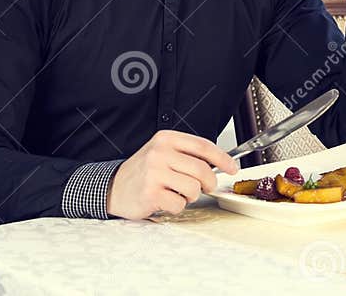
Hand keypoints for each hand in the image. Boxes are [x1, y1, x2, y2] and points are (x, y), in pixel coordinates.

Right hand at [106, 130, 238, 218]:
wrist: (113, 187)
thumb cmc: (143, 171)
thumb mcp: (163, 153)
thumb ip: (188, 154)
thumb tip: (220, 163)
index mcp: (166, 139)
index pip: (203, 146)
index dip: (222, 158)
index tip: (232, 168)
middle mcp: (160, 153)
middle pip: (202, 170)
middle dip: (209, 183)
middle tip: (204, 187)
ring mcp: (154, 172)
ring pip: (193, 188)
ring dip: (190, 196)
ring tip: (177, 192)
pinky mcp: (150, 193)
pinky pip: (179, 204)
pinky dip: (176, 206)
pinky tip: (165, 200)